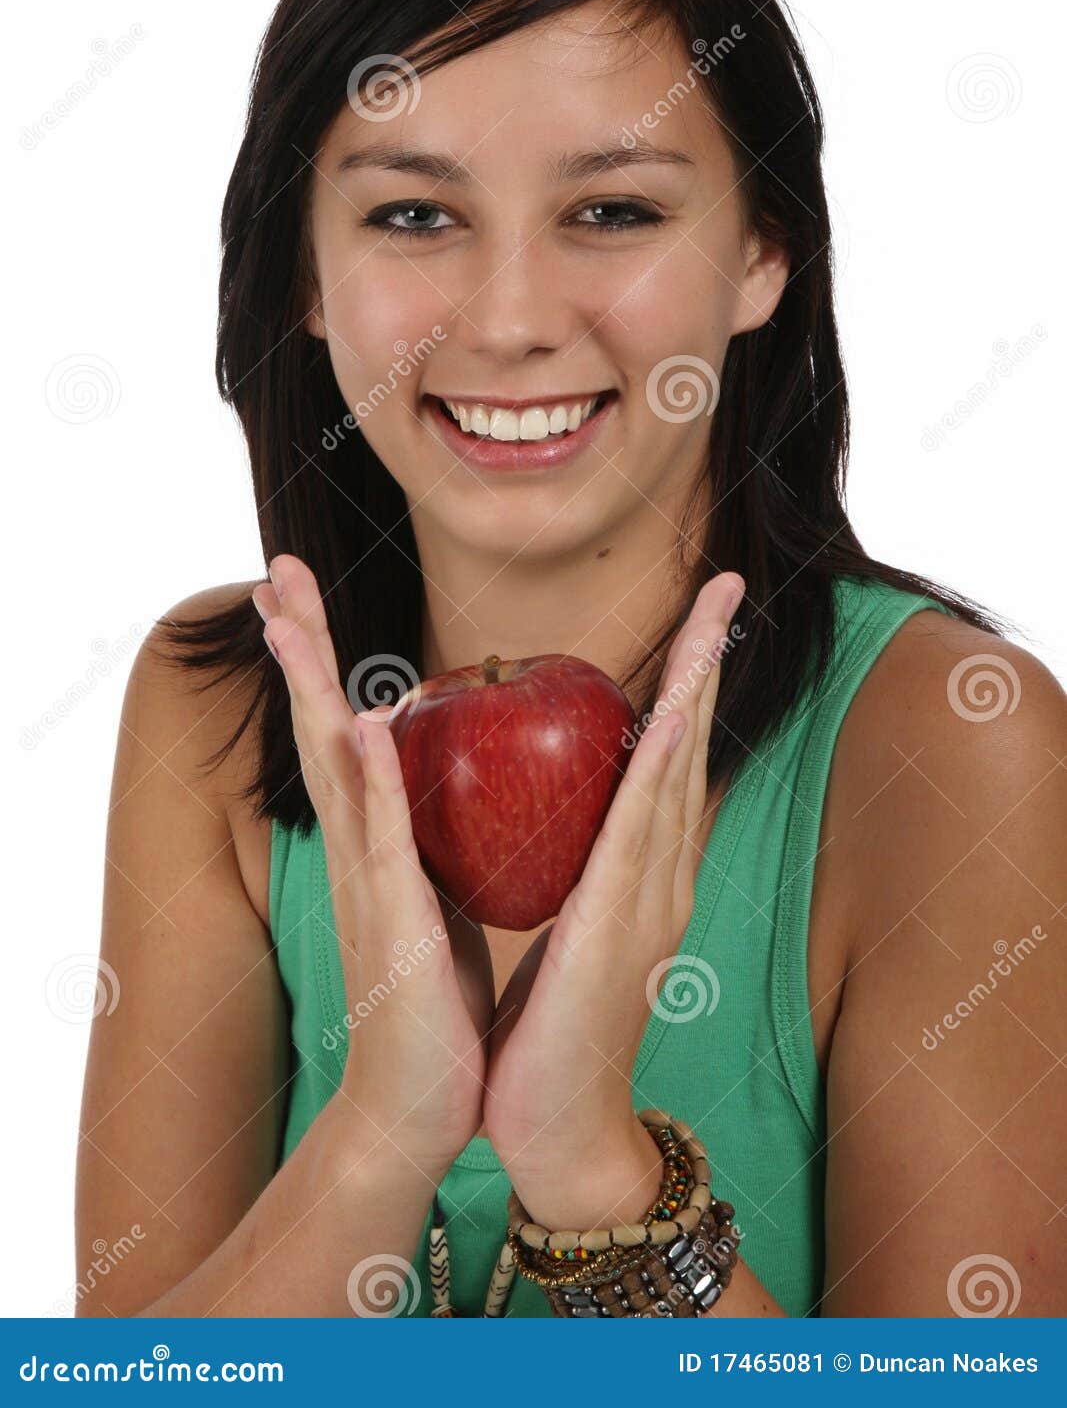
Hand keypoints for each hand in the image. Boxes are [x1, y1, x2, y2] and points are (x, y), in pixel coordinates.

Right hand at [253, 555, 493, 1180]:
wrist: (415, 1102)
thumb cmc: (432, 999)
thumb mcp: (432, 898)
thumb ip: (423, 837)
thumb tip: (435, 779)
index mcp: (372, 840)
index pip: (342, 727)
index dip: (321, 657)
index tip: (299, 589)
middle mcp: (356, 849)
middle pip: (320, 724)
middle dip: (298, 643)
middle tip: (274, 564)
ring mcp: (365, 883)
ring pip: (335, 766)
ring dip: (312, 687)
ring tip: (287, 616)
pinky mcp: (392, 924)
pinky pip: (382, 839)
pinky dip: (374, 779)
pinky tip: (370, 724)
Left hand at [480, 571, 743, 1229]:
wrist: (558, 1131)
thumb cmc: (549, 1029)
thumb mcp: (566, 930)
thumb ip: (576, 873)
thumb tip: (565, 825)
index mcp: (644, 874)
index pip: (666, 758)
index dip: (683, 682)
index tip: (696, 616)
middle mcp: (663, 878)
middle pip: (689, 747)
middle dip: (707, 661)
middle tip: (725, 583)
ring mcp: (653, 904)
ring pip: (677, 775)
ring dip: (694, 691)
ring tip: (711, 619)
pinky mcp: (622, 932)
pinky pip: (639, 834)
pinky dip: (659, 772)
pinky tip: (667, 720)